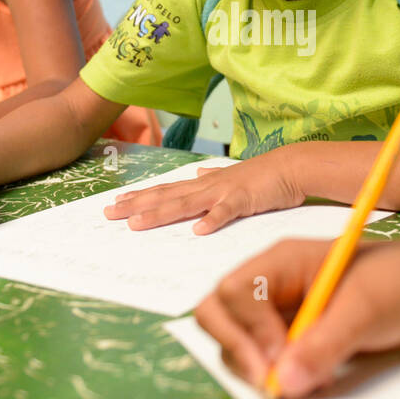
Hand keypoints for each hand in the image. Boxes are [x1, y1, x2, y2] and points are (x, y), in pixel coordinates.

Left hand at [104, 151, 304, 233]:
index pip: (165, 191)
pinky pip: (226, 212)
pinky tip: (198, 231)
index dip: (139, 197)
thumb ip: (212, 177)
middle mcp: (206, 186)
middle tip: (108, 214)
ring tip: (136, 224)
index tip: (116, 203)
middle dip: (136, 206)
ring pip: (186, 204)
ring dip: (160, 214)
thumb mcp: (232, 177)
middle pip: (165, 197)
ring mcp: (223, 192)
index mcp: (203, 184)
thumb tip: (196, 174)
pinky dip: (212, 221)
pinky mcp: (243, 200)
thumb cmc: (263, 175)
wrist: (291, 167)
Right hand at [195, 237, 399, 398]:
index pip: (234, 291)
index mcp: (282, 261)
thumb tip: (284, 382)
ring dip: (255, 367)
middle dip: (237, 349)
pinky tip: (309, 381)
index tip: (280, 357)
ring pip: (236, 342)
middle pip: (219, 314)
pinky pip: (264, 360)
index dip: (248, 328)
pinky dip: (275, 376)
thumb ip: (325, 342)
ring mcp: (279, 313)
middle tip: (269, 381)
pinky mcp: (291, 339)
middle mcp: (272, 285)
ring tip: (297, 383)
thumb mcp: (367, 308)